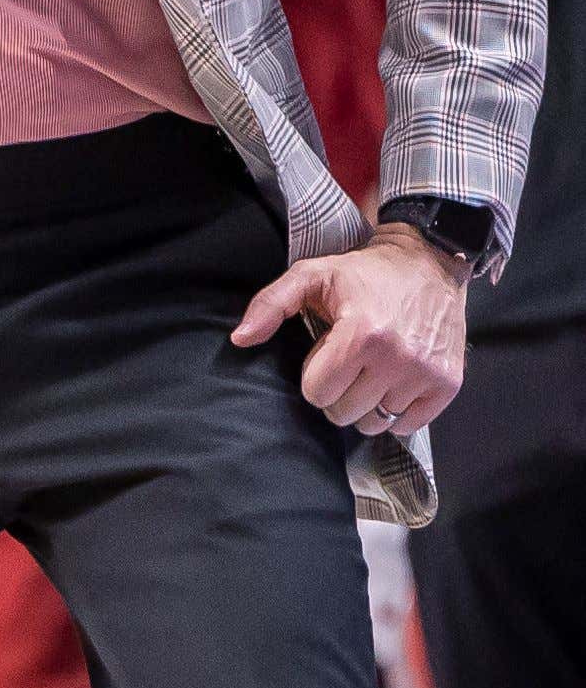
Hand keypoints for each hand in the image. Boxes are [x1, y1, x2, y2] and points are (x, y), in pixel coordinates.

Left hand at [233, 222, 466, 437]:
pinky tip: (395, 380)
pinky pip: (409, 427)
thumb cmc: (364, 272)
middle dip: (339, 391)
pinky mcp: (448, 385)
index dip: (315, 374)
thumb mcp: (312, 274)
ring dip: (368, 403)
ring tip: (372, 370)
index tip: (327, 352)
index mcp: (361, 333)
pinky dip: (398, 412)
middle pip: (344, 413)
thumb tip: (239, 339)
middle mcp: (397, 358)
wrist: (429, 261)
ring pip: (376, 425)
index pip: (317, 392)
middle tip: (349, 362)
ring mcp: (426, 374)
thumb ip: (271, 304)